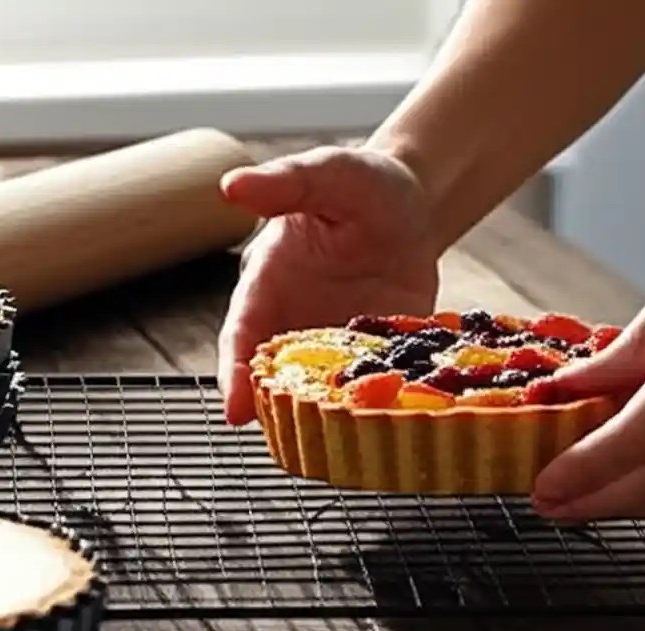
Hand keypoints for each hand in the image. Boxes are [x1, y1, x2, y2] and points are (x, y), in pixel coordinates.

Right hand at [216, 146, 441, 424]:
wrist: (413, 203)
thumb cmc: (359, 185)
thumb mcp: (327, 175)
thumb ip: (285, 183)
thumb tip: (232, 186)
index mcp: (267, 286)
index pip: (240, 338)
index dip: (234, 376)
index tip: (235, 410)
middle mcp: (295, 325)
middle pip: (274, 381)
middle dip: (279, 412)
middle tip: (292, 440)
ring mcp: (337, 348)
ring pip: (322, 395)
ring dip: (329, 418)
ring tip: (343, 442)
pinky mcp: (378, 358)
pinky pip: (373, 390)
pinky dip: (377, 407)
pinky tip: (389, 421)